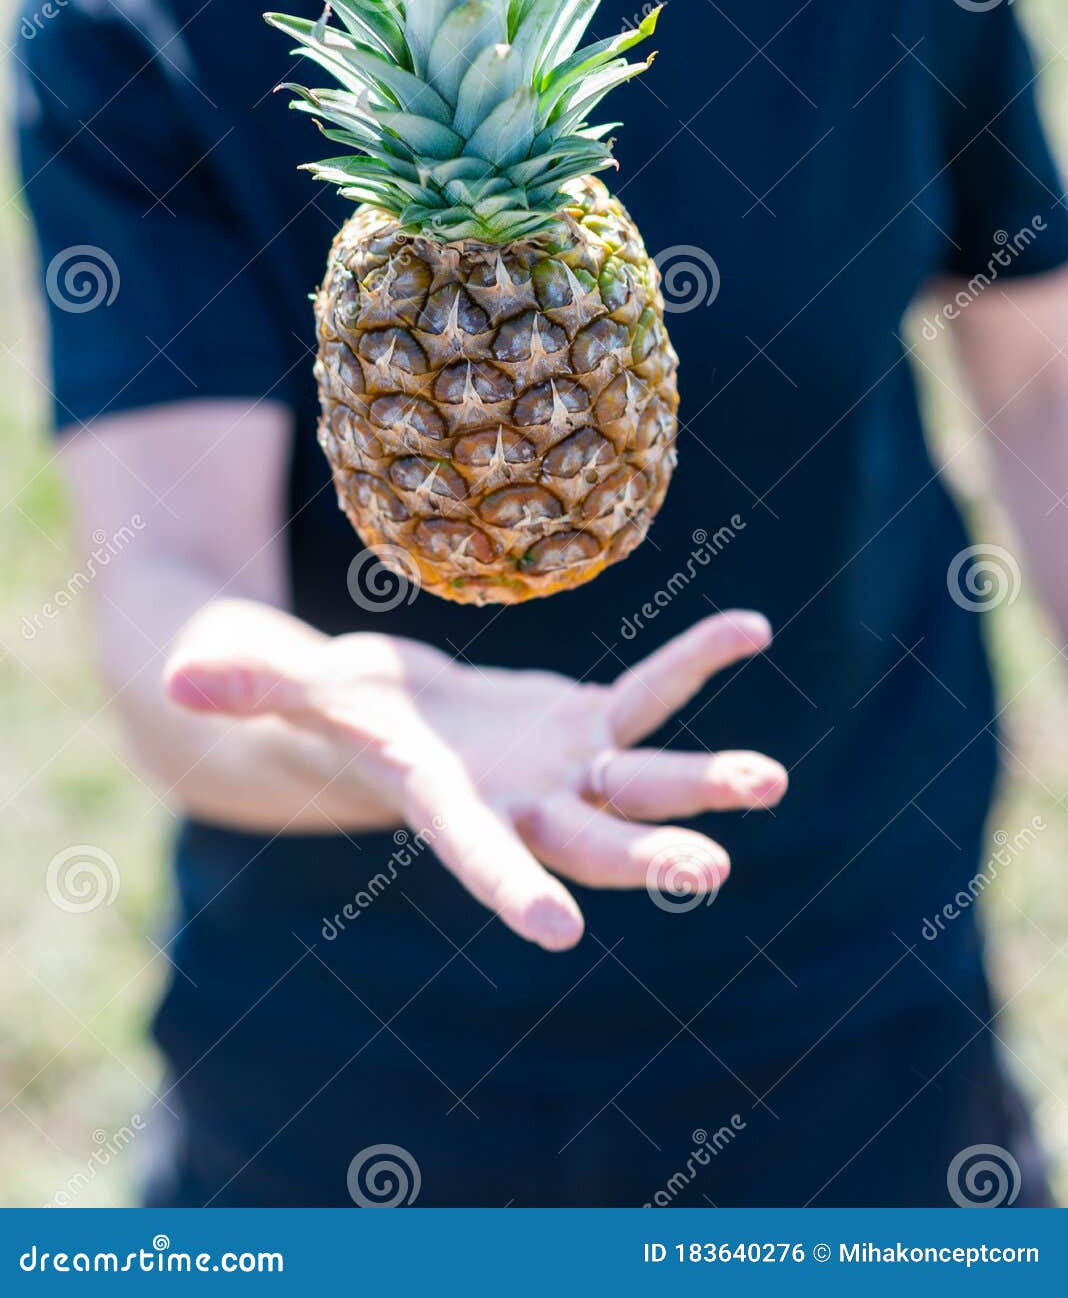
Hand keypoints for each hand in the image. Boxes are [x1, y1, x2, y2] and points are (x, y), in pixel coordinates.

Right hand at [164, 609, 785, 951]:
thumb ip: (256, 688)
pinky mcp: (591, 719)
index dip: (511, 888)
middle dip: (644, 856)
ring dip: (703, 780)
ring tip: (769, 782)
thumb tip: (181, 675)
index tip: (557, 935)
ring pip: (643, 779)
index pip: (479, 856)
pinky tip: (753, 630)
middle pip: (590, 840)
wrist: (403, 722)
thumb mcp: (304, 695)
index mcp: (451, 809)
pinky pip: (653, 690)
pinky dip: (697, 662)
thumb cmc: (342, 715)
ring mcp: (567, 767)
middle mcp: (522, 803)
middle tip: (707, 873)